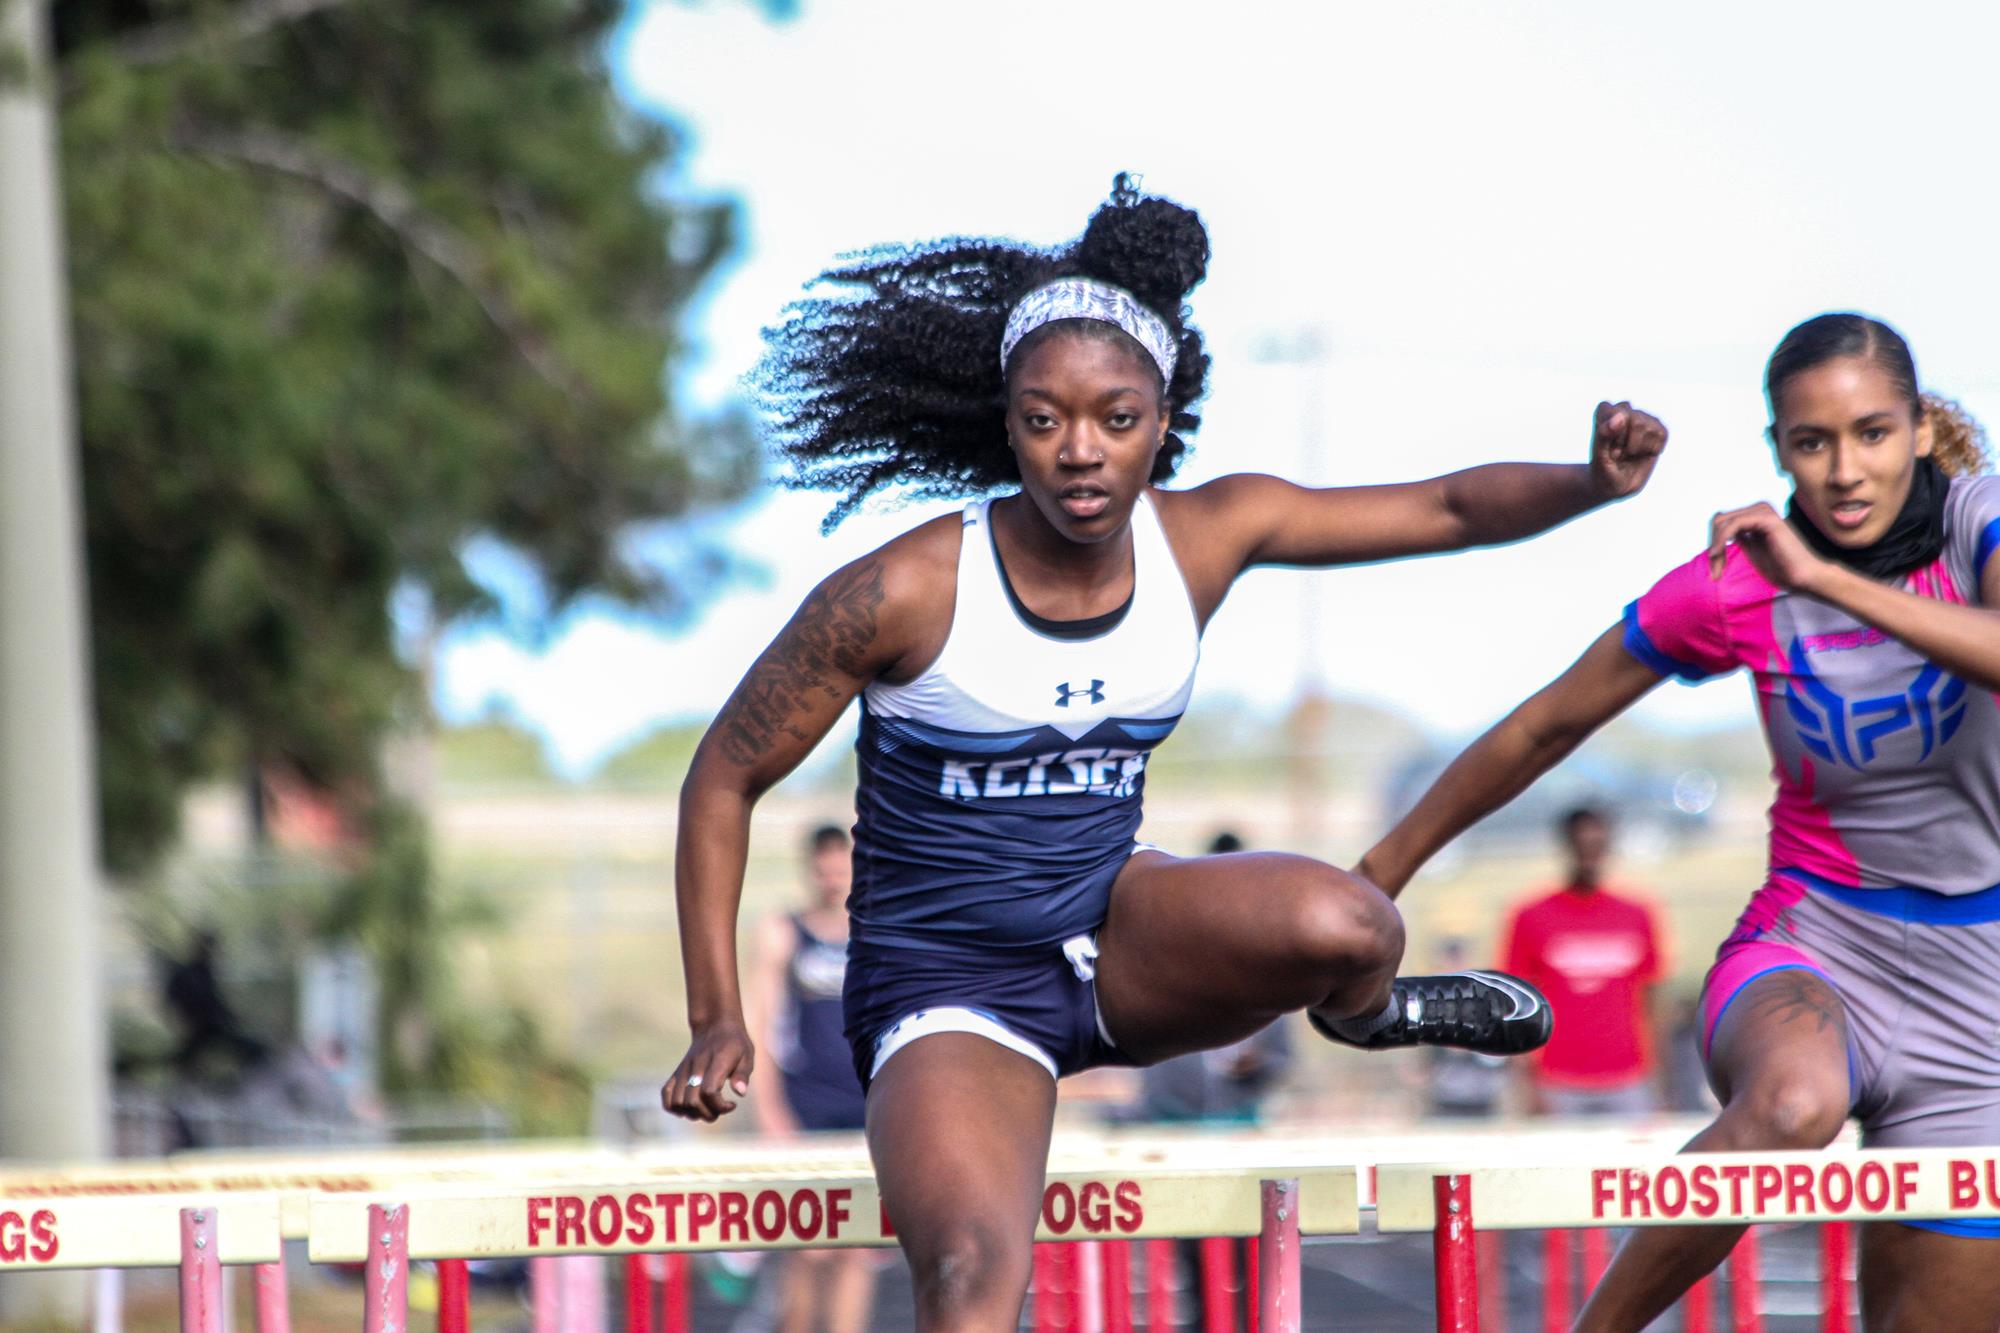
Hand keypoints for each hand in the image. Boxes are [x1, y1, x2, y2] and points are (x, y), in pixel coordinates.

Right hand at [661, 1020, 754, 1122]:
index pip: (709, 1092)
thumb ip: (742, 1074)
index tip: (732, 1104)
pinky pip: (666, 1094)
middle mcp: (696, 1067)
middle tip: (720, 1109)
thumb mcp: (747, 1054)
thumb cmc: (734, 1043)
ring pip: (677, 1101)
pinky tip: (689, 1107)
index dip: (719, 1106)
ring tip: (706, 1108)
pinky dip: (674, 1107)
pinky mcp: (677, 1072)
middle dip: (707, 1114)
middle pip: (692, 1101)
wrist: (715, 1025)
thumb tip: (740, 1093)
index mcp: (716, 1062)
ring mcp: (684, 1070)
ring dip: (692, 1113)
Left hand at [1588, 401, 1667, 499]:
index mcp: (1605, 411)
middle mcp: (1625, 410)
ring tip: (1628, 453)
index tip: (1606, 448)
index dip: (1613, 436)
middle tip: (1618, 453)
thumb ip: (1604, 434)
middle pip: (1634, 420)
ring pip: (1647, 427)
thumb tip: (1622, 416)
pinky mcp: (1658, 429)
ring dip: (1638, 447)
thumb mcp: (1598, 456)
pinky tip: (1643, 453)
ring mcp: (1643, 418)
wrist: (1616, 485)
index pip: (1614, 413)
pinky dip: (1653, 449)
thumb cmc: (1603, 470)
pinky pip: (1662, 434)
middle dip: (1626, 443)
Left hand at [1708, 502, 1832, 591]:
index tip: (1716, 570)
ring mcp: (1764, 511)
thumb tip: (1722, 532)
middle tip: (1715, 572)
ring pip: (1722, 522)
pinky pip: (1733, 524)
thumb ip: (1740, 538)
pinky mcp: (1767, 519)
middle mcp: (1760, 509)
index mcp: (1756, 516)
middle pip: (1719, 520)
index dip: (1714, 544)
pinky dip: (1721, 541)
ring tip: (1718, 569)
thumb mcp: (1753, 550)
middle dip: (1712, 546)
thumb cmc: (1782, 568)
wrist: (1805, 577)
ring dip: (1715, 547)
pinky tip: (1720, 555)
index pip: (1722, 522)